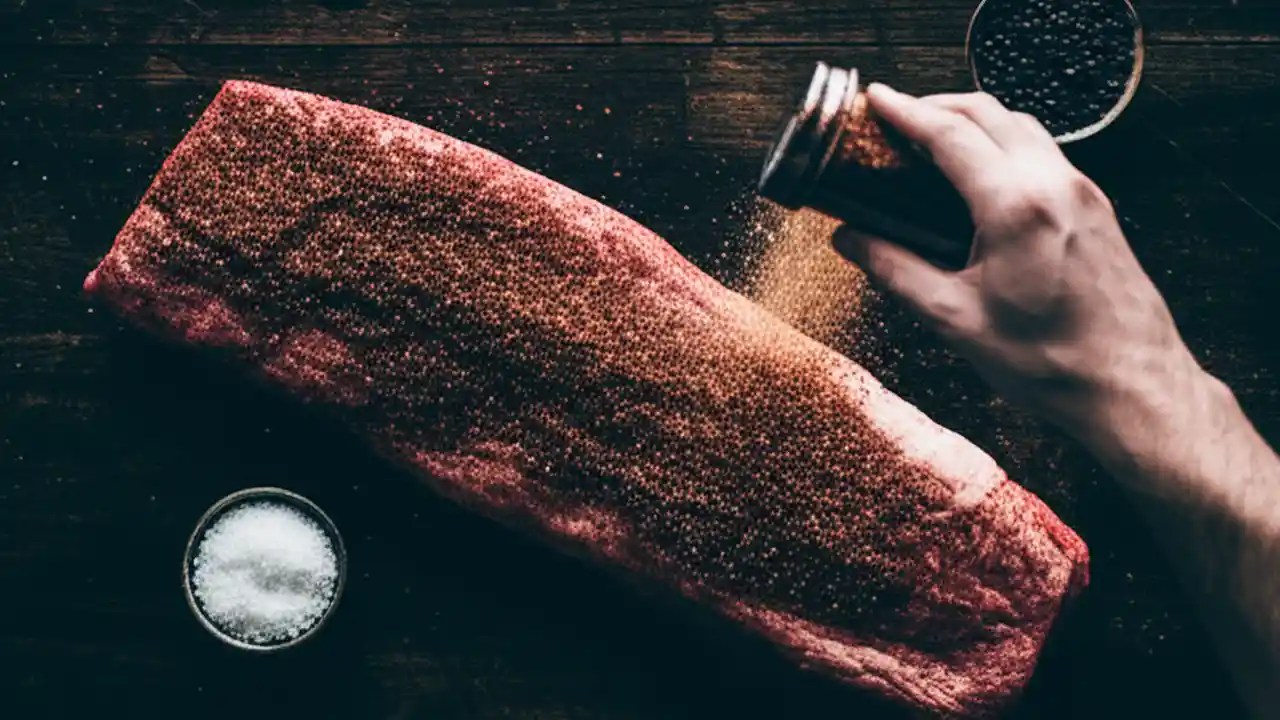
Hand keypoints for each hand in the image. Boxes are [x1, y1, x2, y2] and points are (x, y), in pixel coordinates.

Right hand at [833, 84, 1210, 437]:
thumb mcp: (955, 319)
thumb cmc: (1050, 361)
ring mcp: (1082, 191)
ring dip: (973, 119)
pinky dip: (1003, 142)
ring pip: (1020, 126)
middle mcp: (1055, 185)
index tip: (875, 100)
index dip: (906, 112)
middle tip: (896, 117)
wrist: (1132, 385)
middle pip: (988, 113)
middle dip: (937, 105)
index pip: (951, 135)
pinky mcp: (1096, 206)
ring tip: (933, 138)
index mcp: (1016, 207)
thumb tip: (850, 240)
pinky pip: (1043, 151)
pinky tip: (980, 172)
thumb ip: (895, 271)